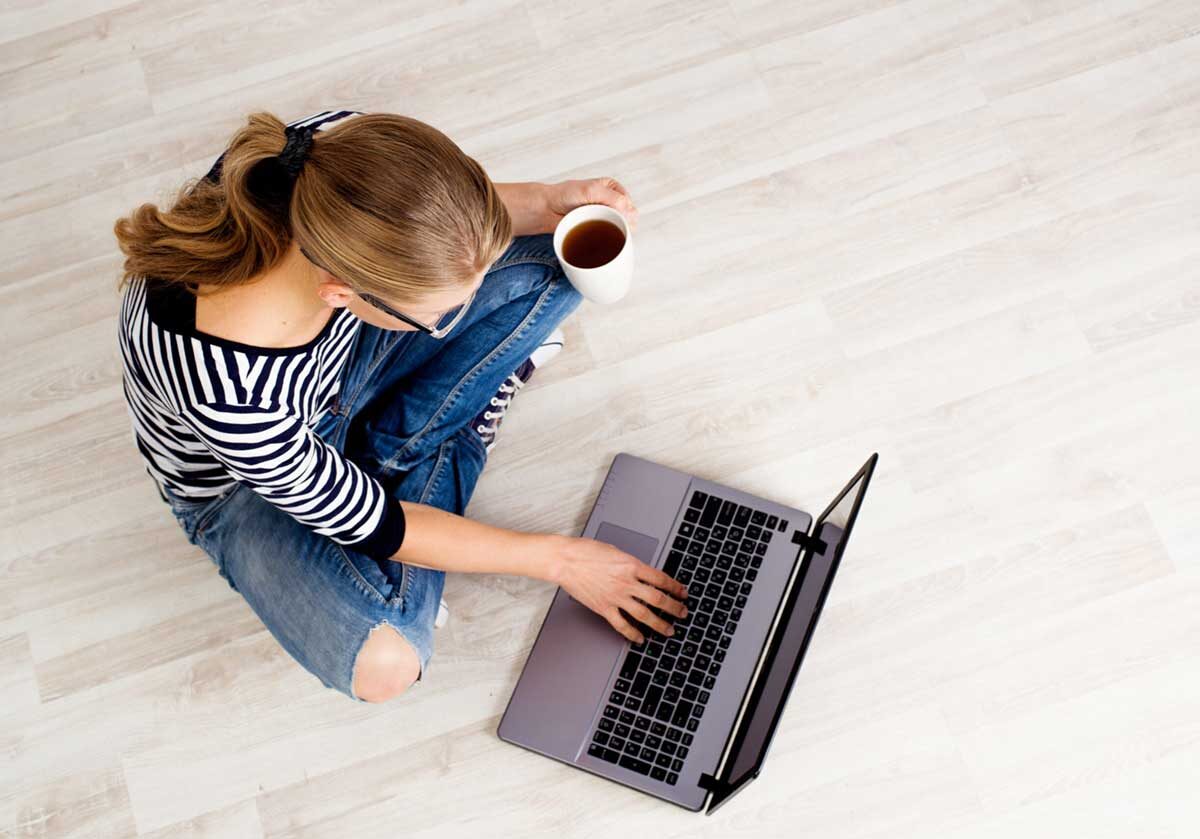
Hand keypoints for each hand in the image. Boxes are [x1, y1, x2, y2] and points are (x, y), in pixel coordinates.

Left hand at [544, 177, 639, 233]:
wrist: (546, 208)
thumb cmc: (564, 195)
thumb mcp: (592, 190)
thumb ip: (614, 198)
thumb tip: (631, 212)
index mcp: (612, 188)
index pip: (628, 204)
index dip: (625, 213)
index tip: (615, 218)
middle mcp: (610, 201)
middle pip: (626, 218)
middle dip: (620, 224)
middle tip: (607, 227)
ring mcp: (603, 216)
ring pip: (618, 228)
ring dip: (613, 233)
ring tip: (601, 232)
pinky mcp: (596, 229)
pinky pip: (607, 237)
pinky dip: (607, 240)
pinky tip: (603, 241)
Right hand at [552, 535, 687, 642]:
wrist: (565, 560)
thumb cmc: (587, 551)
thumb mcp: (617, 551)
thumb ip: (631, 564)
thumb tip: (643, 574)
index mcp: (632, 565)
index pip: (661, 579)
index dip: (675, 588)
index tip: (682, 592)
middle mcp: (627, 582)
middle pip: (658, 599)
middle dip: (674, 608)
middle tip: (682, 612)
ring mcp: (616, 597)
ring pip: (644, 615)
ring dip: (660, 624)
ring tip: (669, 630)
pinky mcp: (603, 608)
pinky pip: (622, 625)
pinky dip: (633, 634)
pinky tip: (640, 638)